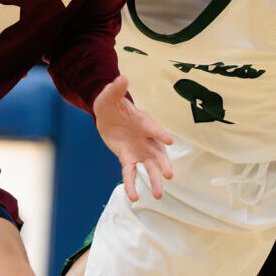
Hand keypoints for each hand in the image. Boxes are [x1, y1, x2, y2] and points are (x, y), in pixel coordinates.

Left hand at [94, 76, 173, 201]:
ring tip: (157, 195)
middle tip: (169, 175)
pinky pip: (131, 173)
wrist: (107, 114)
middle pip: (158, 153)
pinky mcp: (129, 158)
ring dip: (154, 180)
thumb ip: (116, 90)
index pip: (153, 128)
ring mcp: (139, 150)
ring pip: (150, 167)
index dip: (160, 134)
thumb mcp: (109, 96)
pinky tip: (133, 197)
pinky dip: (132, 185)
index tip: (168, 142)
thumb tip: (121, 78)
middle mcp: (146, 138)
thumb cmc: (111, 103)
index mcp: (144, 122)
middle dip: (163, 164)